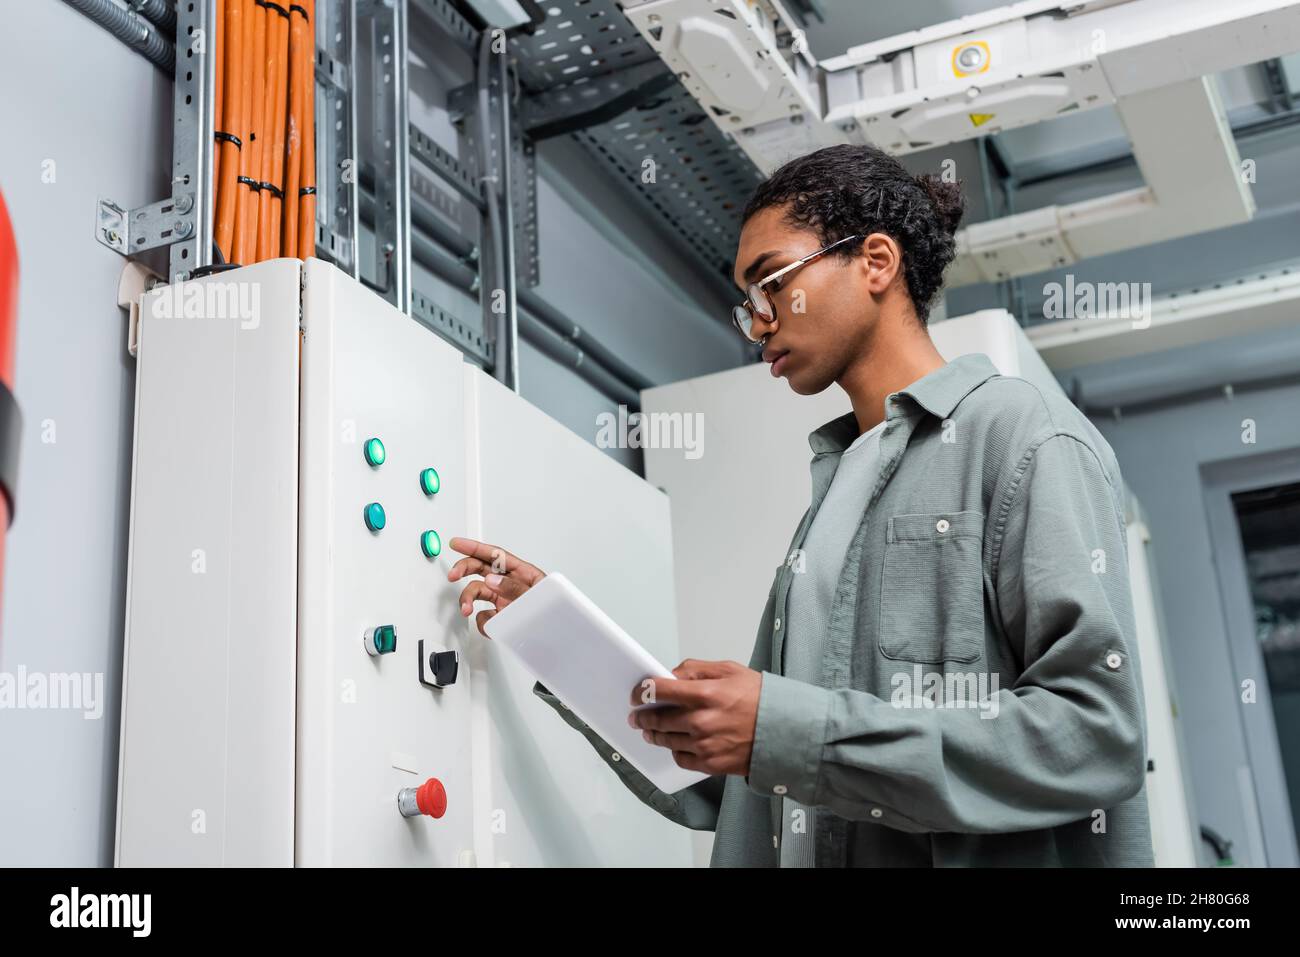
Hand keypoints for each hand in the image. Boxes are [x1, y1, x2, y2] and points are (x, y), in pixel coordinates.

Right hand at [447, 537, 546, 637]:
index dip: (474, 547)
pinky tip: (490, 624)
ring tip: (467, 609)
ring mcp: (504, 600)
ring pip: (478, 592)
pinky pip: (484, 617)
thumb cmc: (556, 611)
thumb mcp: (538, 595)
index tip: (456, 543)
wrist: (560, 637)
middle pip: (480, 569)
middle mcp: (509, 584)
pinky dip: (482, 622)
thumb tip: (492, 580)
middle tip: (453, 575)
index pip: (494, 555)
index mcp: (521, 572)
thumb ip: (514, 588)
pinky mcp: (502, 617)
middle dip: (463, 569)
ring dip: (467, 598)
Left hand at [628, 659, 761, 776]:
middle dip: (643, 716)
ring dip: (654, 734)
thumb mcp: (730, 670)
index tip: (637, 693)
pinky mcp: (711, 763)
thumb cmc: (761, 698)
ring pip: (665, 740)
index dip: (642, 691)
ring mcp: (704, 744)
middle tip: (637, 715)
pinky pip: (681, 758)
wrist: (786, 729)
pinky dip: (674, 751)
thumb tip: (671, 674)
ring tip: (651, 730)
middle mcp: (701, 721)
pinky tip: (675, 744)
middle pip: (657, 718)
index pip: (658, 690)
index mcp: (705, 694)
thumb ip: (696, 670)